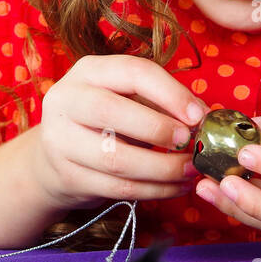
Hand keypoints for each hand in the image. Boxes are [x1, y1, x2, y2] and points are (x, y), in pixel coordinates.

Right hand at [29, 54, 205, 210]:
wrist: (55, 157)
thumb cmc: (103, 121)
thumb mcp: (126, 99)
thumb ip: (161, 102)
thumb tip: (204, 116)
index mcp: (88, 71)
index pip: (133, 72)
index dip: (170, 93)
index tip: (199, 115)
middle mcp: (66, 100)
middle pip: (112, 112)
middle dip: (160, 129)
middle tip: (190, 143)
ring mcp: (60, 140)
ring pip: (116, 158)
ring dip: (163, 168)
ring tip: (191, 170)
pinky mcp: (67, 177)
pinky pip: (117, 189)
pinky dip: (154, 190)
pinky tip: (176, 187)